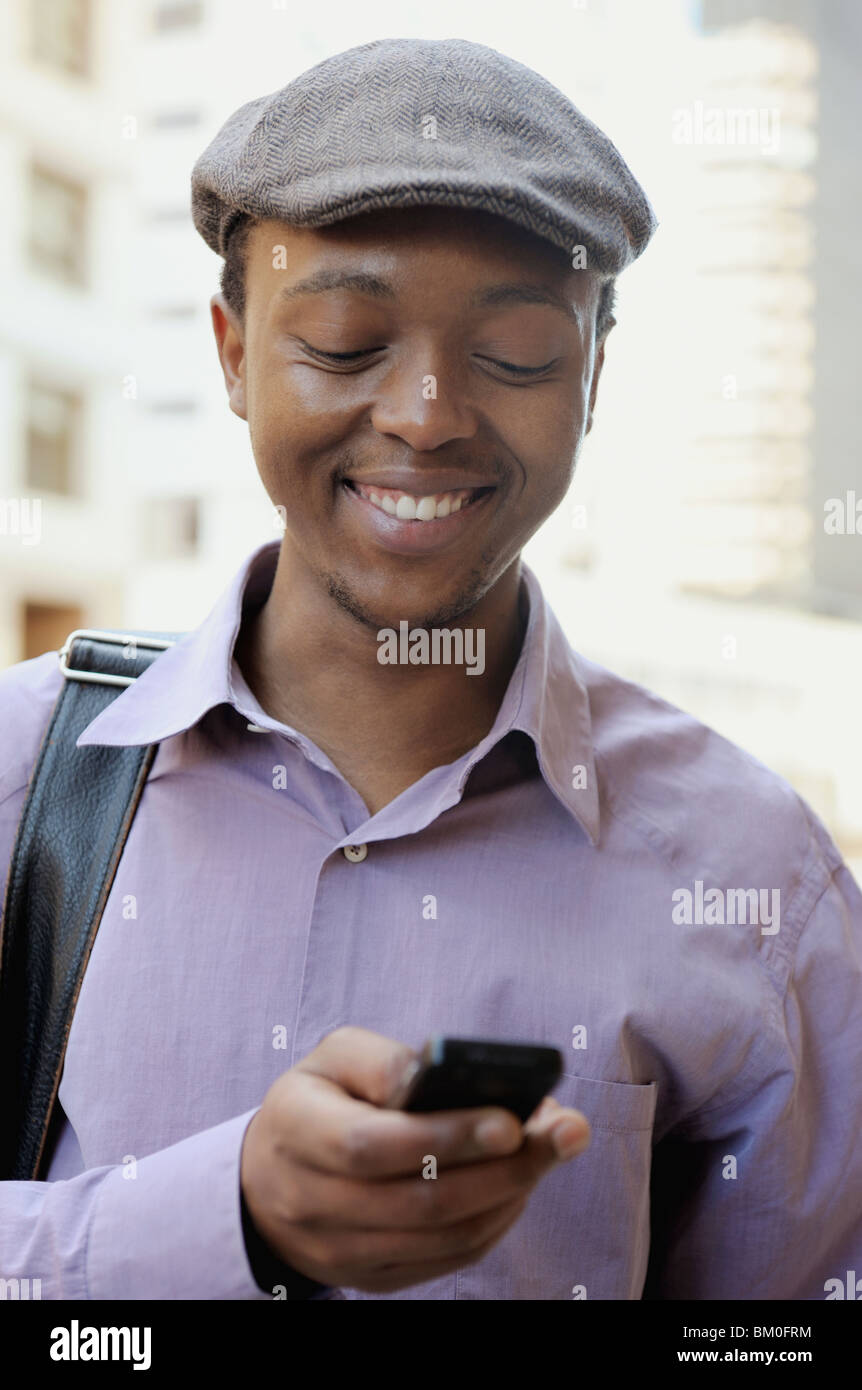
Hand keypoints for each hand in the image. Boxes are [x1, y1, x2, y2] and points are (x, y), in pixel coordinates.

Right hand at [240, 1026, 589, 1293]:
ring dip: (511, 1194)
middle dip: (506, 1167)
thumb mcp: (333, 1059)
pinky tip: (519, 1184)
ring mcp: (341, 1250)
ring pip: (443, 1236)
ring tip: (551, 1151)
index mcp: (299, 1131)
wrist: (268, 1181)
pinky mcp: (371, 1277)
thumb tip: (447, 1074)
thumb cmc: (318, 1101)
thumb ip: (384, 1060)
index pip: (374, 1145)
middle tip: (567, 1132)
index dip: (446, 1137)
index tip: (511, 1120)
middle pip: (422, 1200)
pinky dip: (494, 1222)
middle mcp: (313, 1200)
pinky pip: (446, 1259)